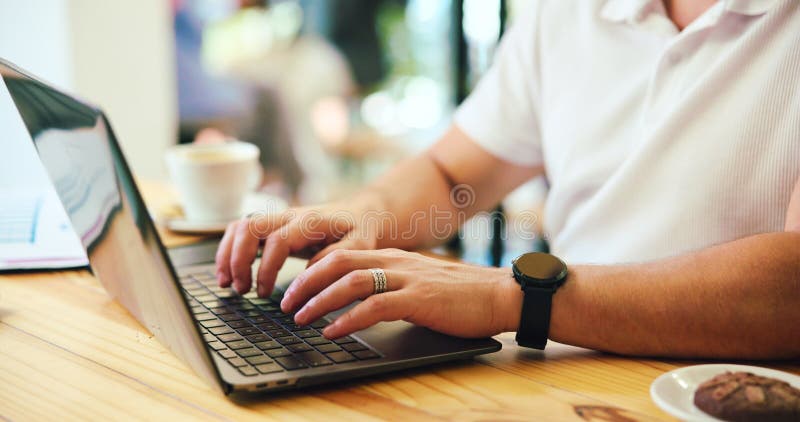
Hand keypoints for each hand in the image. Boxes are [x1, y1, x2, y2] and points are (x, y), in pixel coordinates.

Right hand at [215, 195, 384, 295]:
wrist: (361, 214)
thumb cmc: (359, 232)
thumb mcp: (359, 246)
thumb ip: (335, 257)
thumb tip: (307, 274)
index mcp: (310, 221)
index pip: (277, 240)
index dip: (266, 268)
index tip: (263, 293)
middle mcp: (289, 215)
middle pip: (250, 227)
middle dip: (238, 260)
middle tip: (241, 290)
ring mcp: (278, 218)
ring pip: (240, 226)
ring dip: (228, 255)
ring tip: (228, 285)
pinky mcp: (272, 226)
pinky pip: (241, 231)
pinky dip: (229, 251)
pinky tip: (229, 274)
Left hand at [280, 248, 521, 338]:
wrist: (499, 294)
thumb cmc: (461, 295)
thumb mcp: (419, 282)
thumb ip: (392, 284)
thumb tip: (363, 299)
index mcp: (393, 257)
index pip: (342, 255)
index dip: (312, 271)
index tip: (294, 288)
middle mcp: (395, 261)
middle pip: (337, 262)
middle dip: (306, 282)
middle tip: (285, 302)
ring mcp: (407, 278)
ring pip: (350, 281)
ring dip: (319, 300)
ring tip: (299, 317)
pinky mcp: (418, 299)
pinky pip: (374, 305)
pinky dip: (347, 318)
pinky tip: (333, 331)